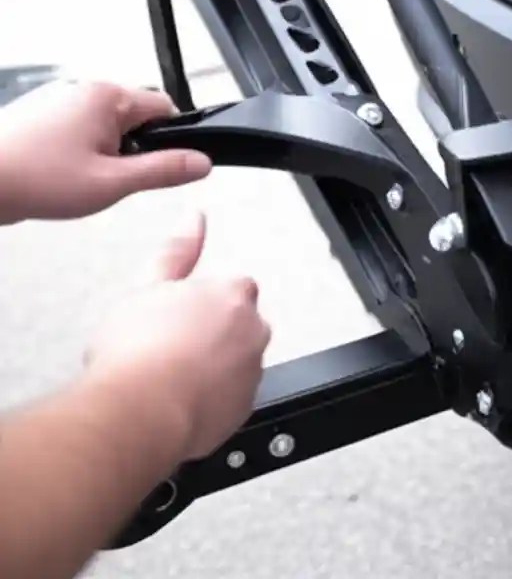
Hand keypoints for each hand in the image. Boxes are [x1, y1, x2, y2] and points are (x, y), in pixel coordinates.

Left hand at [0, 80, 211, 223]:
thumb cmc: (35, 178)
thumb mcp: (113, 183)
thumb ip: (164, 171)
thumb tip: (202, 162)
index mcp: (108, 97)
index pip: (166, 108)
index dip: (172, 140)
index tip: (162, 166)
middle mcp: (85, 91)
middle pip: (137, 118)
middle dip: (134, 151)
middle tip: (114, 179)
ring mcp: (61, 102)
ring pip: (108, 128)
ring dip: (107, 155)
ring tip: (82, 180)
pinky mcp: (43, 117)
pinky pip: (81, 133)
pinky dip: (81, 154)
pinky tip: (63, 176)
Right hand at [85, 212, 270, 460]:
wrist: (139, 412)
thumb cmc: (138, 352)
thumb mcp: (147, 286)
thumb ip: (177, 250)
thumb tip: (195, 218)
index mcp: (234, 293)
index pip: (229, 290)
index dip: (197, 306)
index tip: (173, 320)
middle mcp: (254, 329)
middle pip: (235, 326)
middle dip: (210, 335)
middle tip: (167, 348)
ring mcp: (254, 369)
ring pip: (234, 362)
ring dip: (211, 366)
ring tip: (169, 376)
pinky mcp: (247, 405)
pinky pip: (231, 396)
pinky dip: (212, 397)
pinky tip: (180, 398)